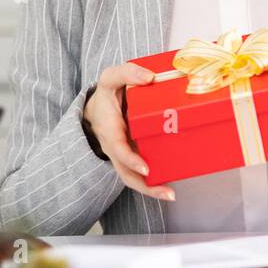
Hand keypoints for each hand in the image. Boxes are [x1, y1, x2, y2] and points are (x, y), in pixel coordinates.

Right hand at [83, 62, 174, 201]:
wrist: (97, 108)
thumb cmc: (107, 95)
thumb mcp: (111, 78)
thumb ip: (127, 73)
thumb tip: (150, 77)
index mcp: (109, 130)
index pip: (118, 149)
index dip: (131, 160)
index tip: (145, 167)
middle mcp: (115, 148)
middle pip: (127, 174)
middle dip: (146, 186)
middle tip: (167, 192)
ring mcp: (123, 156)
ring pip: (133, 179)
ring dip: (151, 190)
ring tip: (171, 194)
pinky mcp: (132, 158)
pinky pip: (140, 175)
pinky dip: (153, 183)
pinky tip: (170, 186)